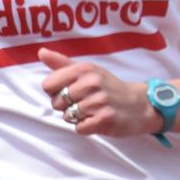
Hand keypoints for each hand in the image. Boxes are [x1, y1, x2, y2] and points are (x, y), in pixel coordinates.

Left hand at [40, 48, 162, 139]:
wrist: (139, 105)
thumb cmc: (109, 87)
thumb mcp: (88, 70)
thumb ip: (62, 63)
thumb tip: (41, 52)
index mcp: (84, 69)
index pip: (48, 84)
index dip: (55, 92)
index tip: (70, 92)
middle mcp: (91, 83)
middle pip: (56, 102)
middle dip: (66, 106)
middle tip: (85, 103)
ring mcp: (99, 101)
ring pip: (67, 116)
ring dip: (77, 117)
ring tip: (93, 111)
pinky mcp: (104, 119)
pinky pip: (79, 128)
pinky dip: (86, 127)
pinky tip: (98, 120)